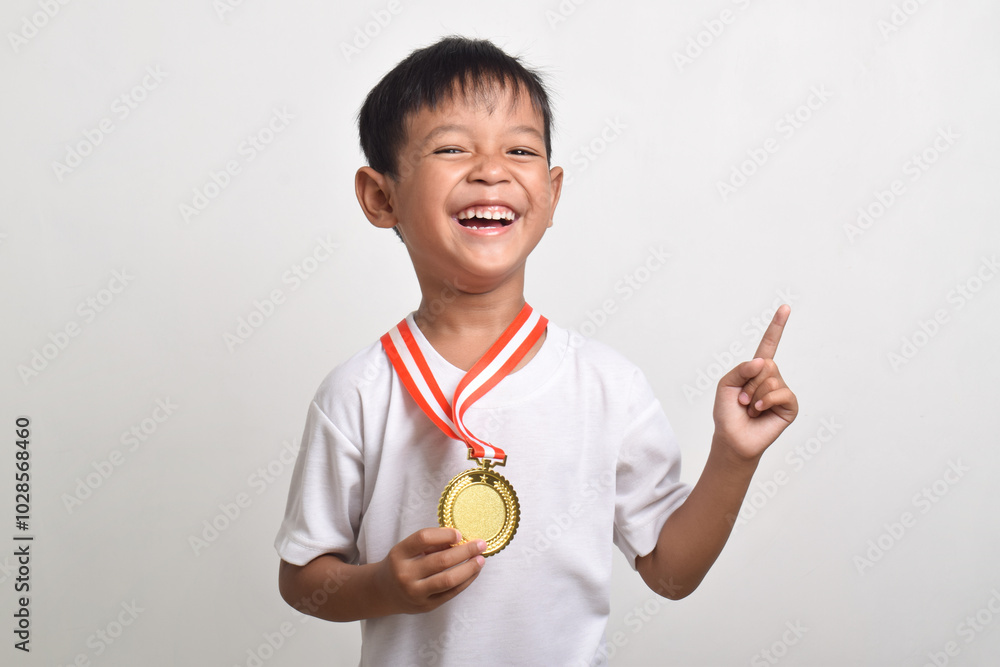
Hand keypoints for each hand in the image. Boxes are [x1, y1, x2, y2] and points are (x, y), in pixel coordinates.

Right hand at [373, 527, 485, 613]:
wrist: (383, 592)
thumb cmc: (400, 564)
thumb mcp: (407, 549)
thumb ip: (430, 543)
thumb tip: (461, 539)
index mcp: (399, 554)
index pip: (423, 538)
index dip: (445, 534)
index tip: (459, 533)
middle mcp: (405, 574)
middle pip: (441, 561)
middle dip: (466, 551)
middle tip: (481, 544)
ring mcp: (416, 593)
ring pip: (449, 580)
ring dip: (469, 568)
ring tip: (481, 559)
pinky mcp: (426, 606)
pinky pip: (451, 593)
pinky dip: (466, 581)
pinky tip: (474, 572)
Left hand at [713, 304, 797, 460]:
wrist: (732, 438)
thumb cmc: (727, 412)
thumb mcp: (725, 384)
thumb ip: (741, 369)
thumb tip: (763, 361)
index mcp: (756, 370)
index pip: (769, 344)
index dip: (777, 326)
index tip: (785, 308)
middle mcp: (772, 378)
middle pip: (766, 364)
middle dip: (749, 383)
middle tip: (741, 399)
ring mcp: (782, 392)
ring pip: (772, 379)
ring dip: (754, 395)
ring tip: (749, 408)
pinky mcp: (790, 406)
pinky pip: (782, 393)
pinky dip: (766, 401)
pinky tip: (758, 411)